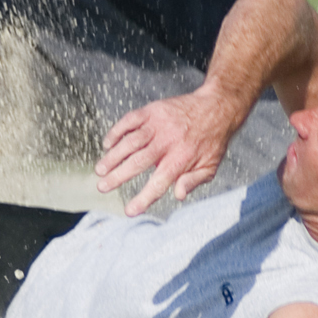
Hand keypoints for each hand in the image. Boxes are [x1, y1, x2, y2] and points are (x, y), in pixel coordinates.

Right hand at [95, 91, 235, 215]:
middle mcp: (167, 142)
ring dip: (112, 157)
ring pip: (129, 142)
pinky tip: (107, 144)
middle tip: (102, 187)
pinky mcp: (152, 110)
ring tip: (100, 170)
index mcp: (181, 160)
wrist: (217, 106)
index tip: (129, 211)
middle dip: (117, 177)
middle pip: (137, 163)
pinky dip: (116, 132)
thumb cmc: (212, 140)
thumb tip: (178, 195)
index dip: (143, 198)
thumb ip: (193, 181)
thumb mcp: (210, 166)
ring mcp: (158, 125)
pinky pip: (129, 120)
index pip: (158, 183)